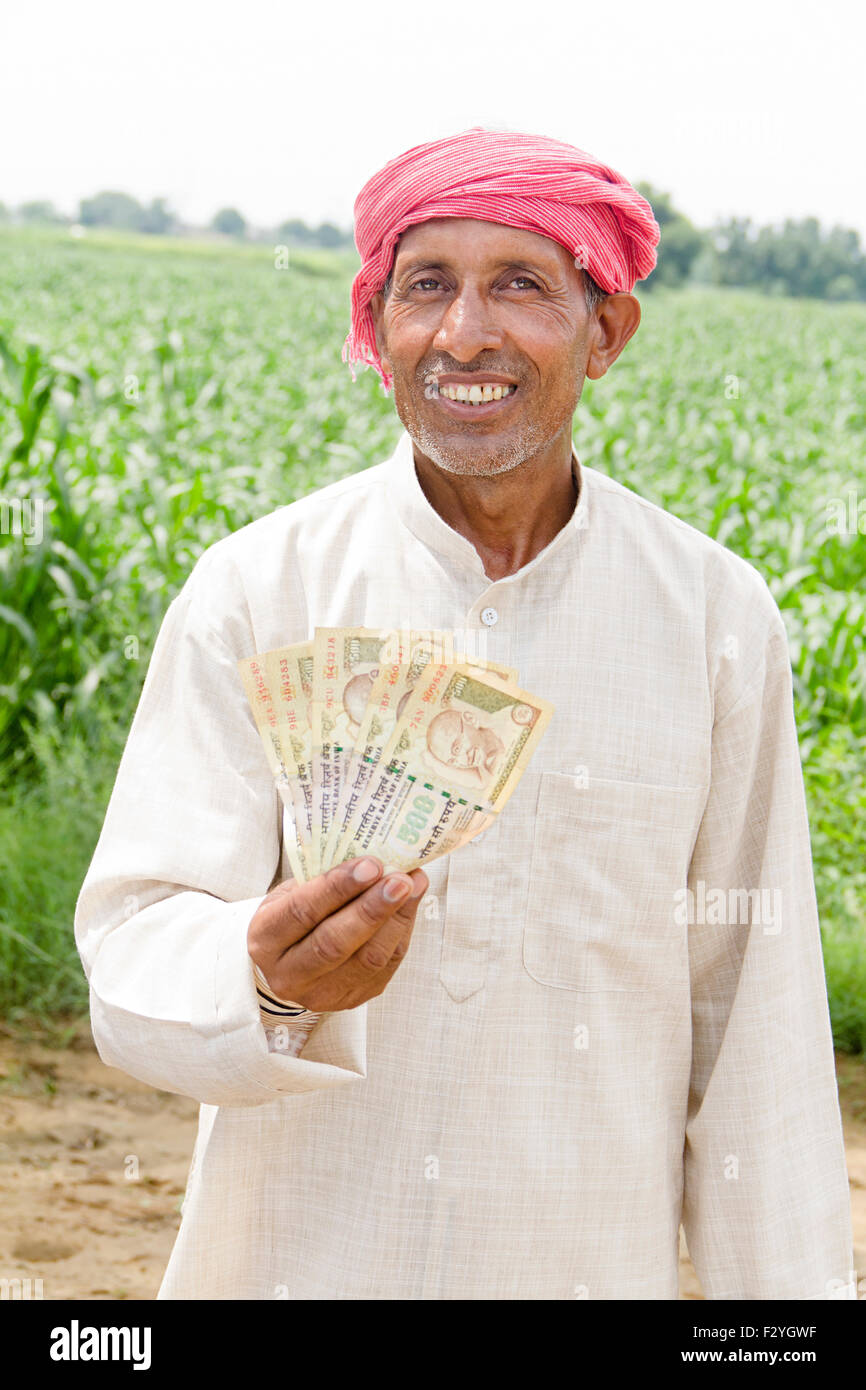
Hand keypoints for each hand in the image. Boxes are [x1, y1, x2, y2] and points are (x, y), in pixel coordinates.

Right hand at [247, 857, 427, 1012]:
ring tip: (413, 885)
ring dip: (395, 920)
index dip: (337, 888)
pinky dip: (402, 932)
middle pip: (334, 943)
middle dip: (372, 908)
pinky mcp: (352, 999)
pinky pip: (385, 967)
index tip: (370, 864)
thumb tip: (377, 858)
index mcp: (265, 940)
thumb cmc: (293, 915)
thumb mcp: (292, 892)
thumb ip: (325, 879)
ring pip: (366, 960)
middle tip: (399, 879)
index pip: (301, 912)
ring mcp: (320, 994)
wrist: (289, 960)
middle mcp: (288, 974)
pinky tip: (411, 905)